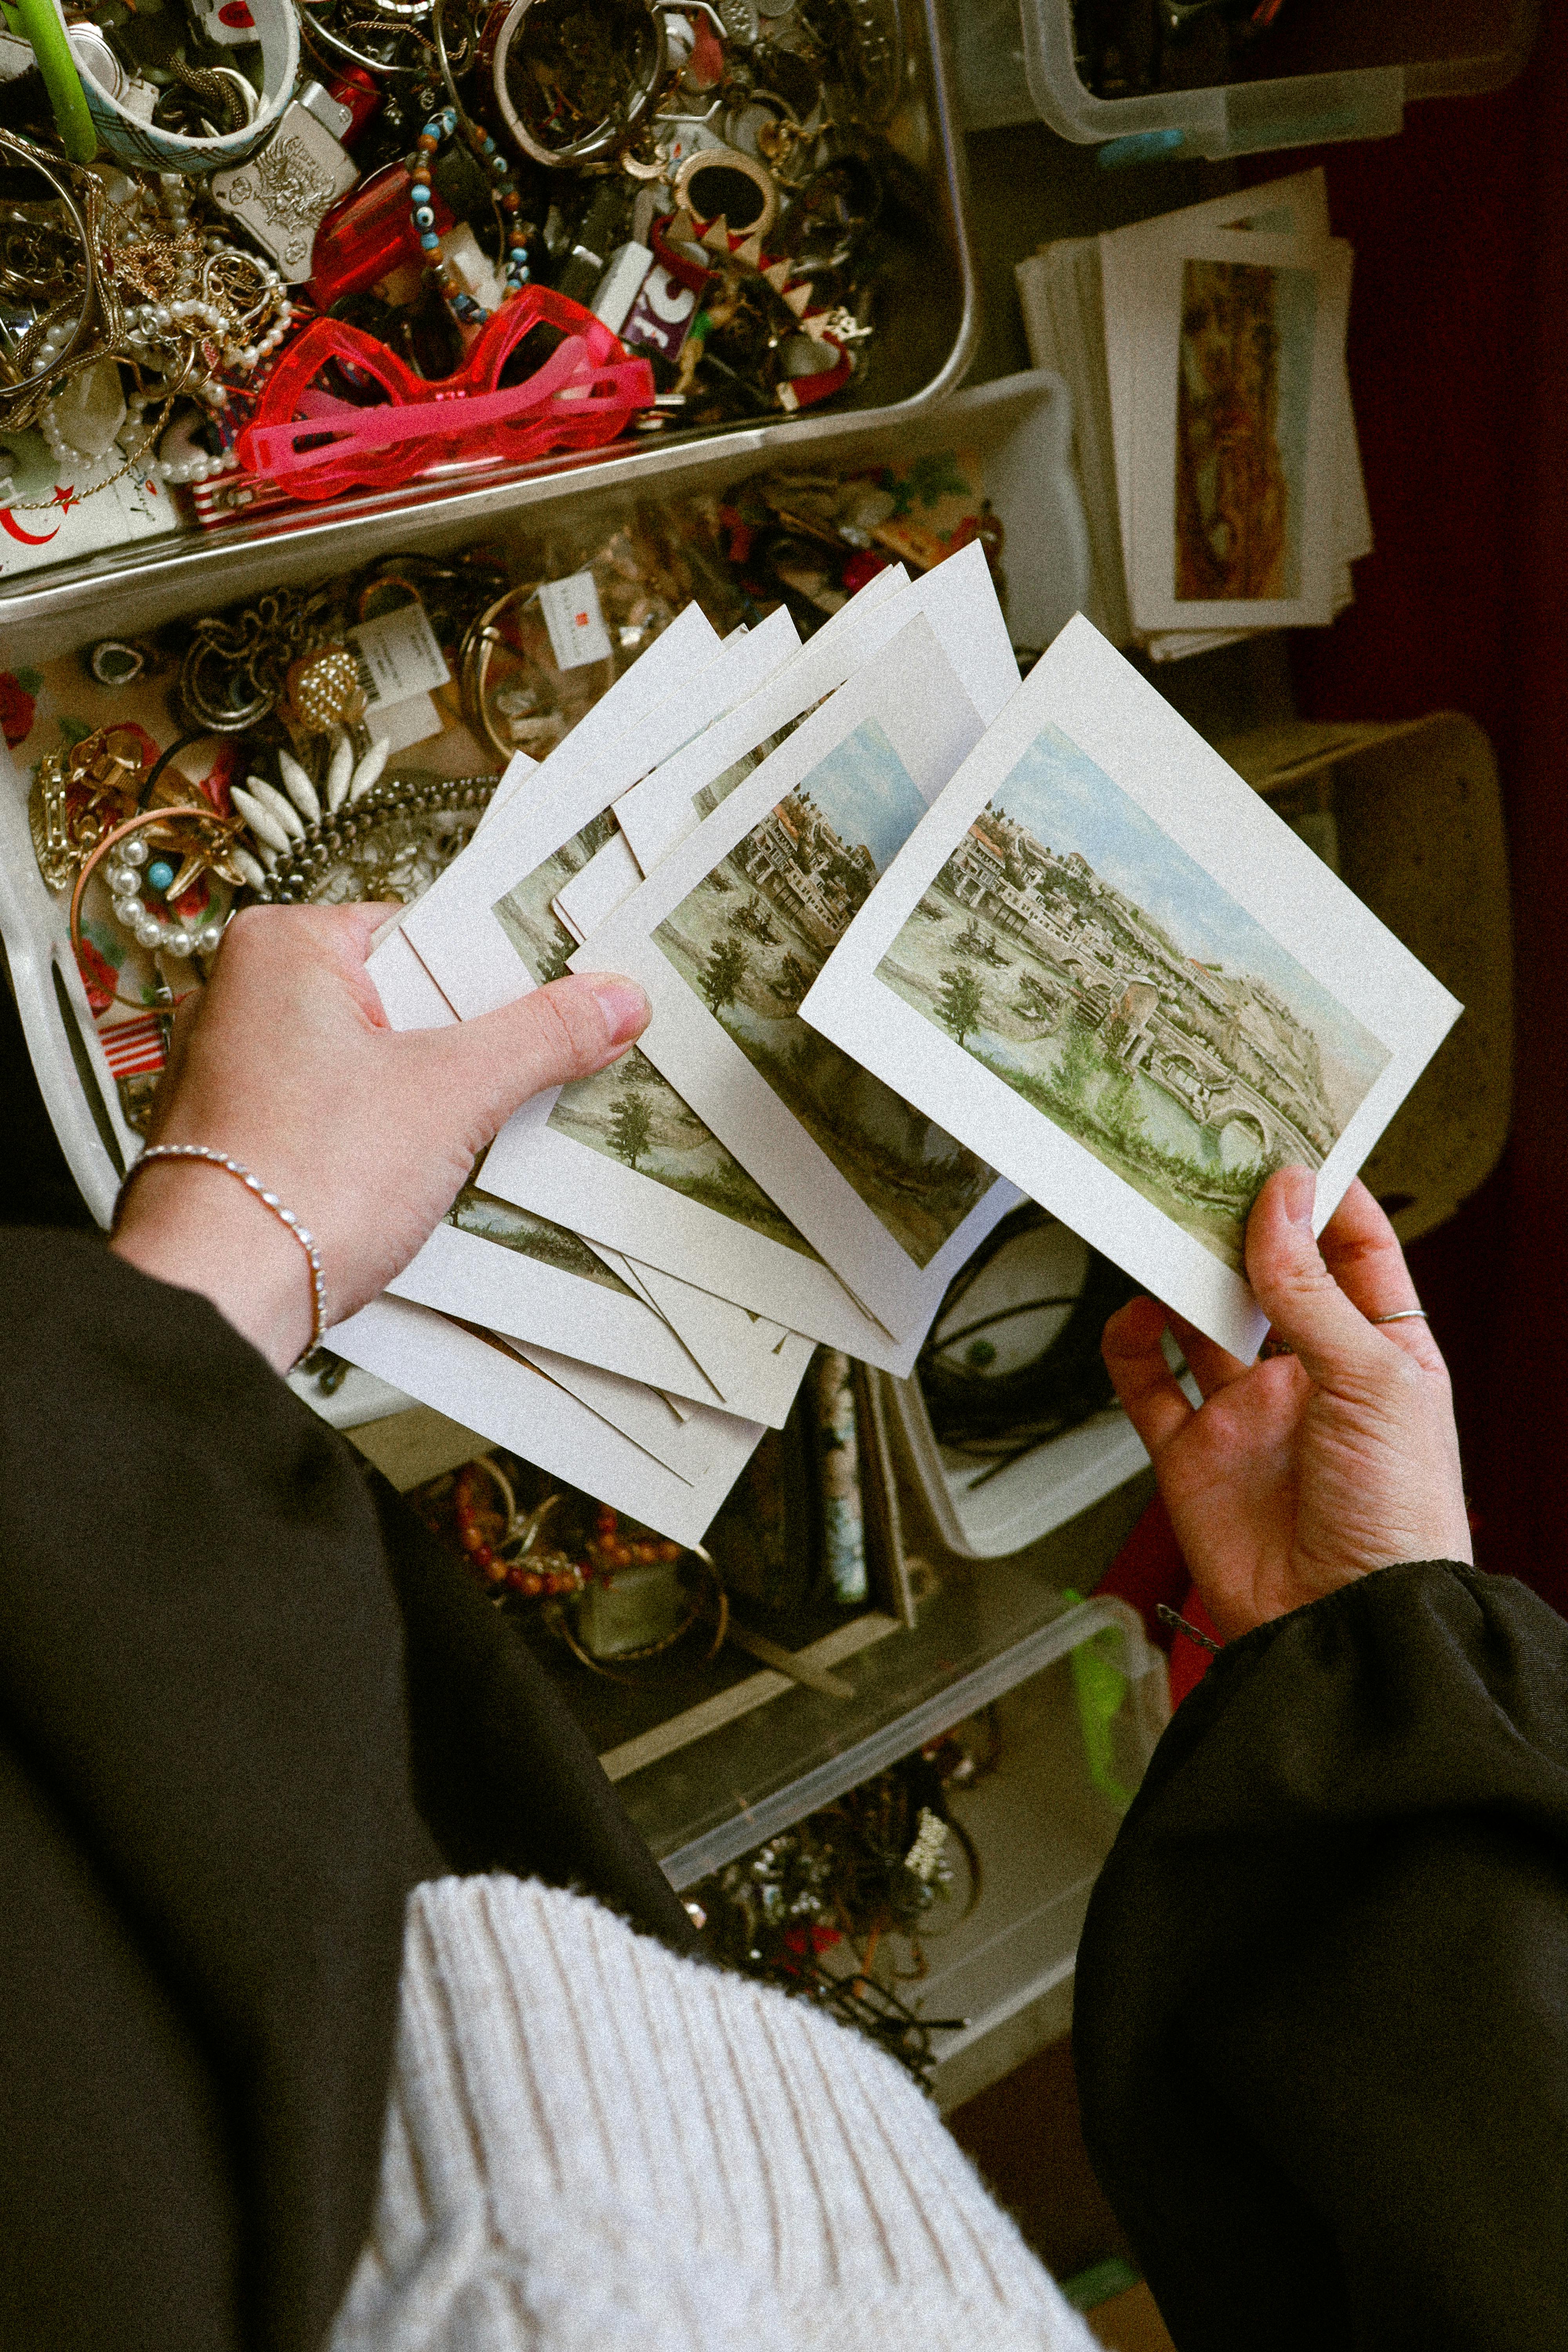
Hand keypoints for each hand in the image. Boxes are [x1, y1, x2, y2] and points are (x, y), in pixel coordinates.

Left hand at [110, 904, 648, 1373]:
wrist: (219, 1297)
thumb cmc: (300, 1181)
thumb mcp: (453, 1094)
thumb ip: (541, 1037)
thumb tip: (612, 1000)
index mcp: (282, 947)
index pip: (425, 930)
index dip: (498, 973)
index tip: (553, 1004)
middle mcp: (245, 997)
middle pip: (404, 1000)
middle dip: (465, 1046)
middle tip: (511, 1080)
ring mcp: (240, 1072)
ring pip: (376, 1065)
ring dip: (429, 1101)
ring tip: (460, 1136)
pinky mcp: (247, 1138)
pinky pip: (344, 1117)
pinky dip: (385, 1141)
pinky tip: (411, 1175)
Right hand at [1101, 1167, 1472, 1641]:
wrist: (1344, 1627)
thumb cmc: (1395, 1515)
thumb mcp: (1372, 1380)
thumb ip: (1312, 1289)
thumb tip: (1281, 1200)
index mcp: (1383, 1353)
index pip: (1358, 1252)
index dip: (1325, 1198)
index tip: (1286, 1145)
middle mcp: (1314, 1376)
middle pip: (1269, 1277)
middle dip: (1238, 1226)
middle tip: (1202, 1170)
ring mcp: (1250, 1415)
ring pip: (1200, 1322)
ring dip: (1179, 1276)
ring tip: (1160, 1230)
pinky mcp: (1193, 1455)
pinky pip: (1147, 1385)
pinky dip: (1129, 1345)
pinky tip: (1133, 1316)